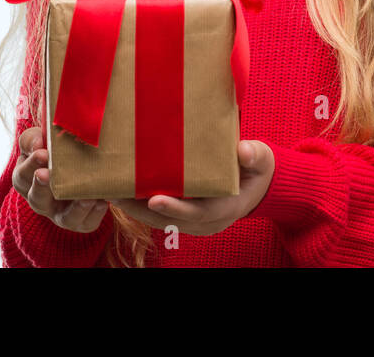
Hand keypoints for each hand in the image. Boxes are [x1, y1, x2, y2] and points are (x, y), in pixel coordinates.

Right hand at [11, 126, 111, 232]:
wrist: (80, 163)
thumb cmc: (54, 150)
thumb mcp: (40, 140)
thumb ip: (34, 139)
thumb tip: (38, 142)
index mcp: (27, 180)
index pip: (22, 175)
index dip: (31, 165)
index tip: (42, 152)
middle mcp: (42, 201)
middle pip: (37, 199)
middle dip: (42, 187)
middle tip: (47, 174)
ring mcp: (61, 214)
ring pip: (64, 218)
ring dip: (75, 208)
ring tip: (85, 196)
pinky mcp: (81, 222)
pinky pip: (86, 223)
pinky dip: (94, 213)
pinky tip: (101, 200)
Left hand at [109, 140, 274, 236]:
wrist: (258, 185)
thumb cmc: (256, 168)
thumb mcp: (260, 159)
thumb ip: (253, 155)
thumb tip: (243, 150)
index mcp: (226, 208)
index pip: (198, 212)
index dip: (175, 208)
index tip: (153, 199)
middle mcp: (208, 221)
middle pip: (171, 221)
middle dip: (142, 210)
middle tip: (116, 195)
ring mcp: (196, 222)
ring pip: (161, 221)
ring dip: (136, 210)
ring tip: (112, 194)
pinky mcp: (187, 217)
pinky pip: (161, 216)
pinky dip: (142, 207)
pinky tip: (124, 193)